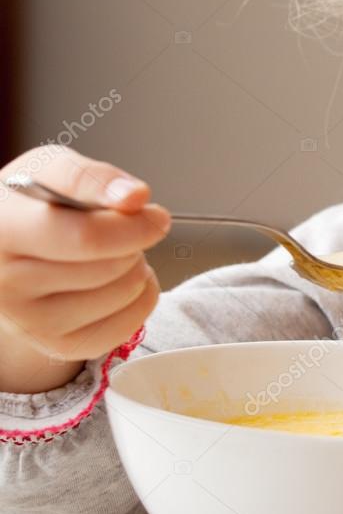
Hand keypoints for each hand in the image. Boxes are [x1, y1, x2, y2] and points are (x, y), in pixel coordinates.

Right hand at [0, 147, 170, 392]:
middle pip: (113, 266)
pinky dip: (141, 296)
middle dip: (133, 240)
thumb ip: (91, 177)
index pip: (86, 238)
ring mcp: (30, 322)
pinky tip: (116, 279)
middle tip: (118, 229)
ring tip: (107, 253)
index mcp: (0, 231)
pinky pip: (131, 323)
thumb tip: (134, 197)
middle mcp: (6, 284)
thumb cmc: (33, 203)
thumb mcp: (50, 169)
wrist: (3, 248)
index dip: (134, 226)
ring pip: (126, 292)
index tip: (156, 215)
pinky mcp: (58, 345)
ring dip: (135, 265)